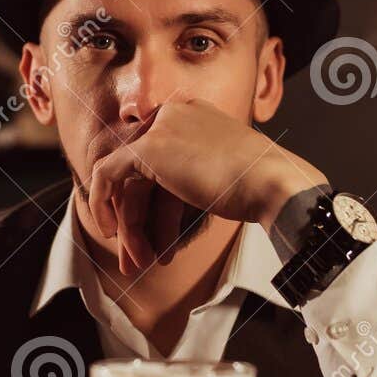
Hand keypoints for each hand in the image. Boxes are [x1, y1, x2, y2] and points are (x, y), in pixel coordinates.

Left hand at [86, 96, 326, 274]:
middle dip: (137, 218)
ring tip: (138, 263)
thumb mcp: (223, 172)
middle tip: (137, 257)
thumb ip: (191, 177)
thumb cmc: (262, 185)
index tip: (152, 234)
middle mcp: (174, 113)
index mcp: (194, 115)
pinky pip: (107, 174)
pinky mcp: (149, 147)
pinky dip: (103, 204)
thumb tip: (168, 202)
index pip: (159, 159)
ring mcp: (161, 127)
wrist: (273, 182)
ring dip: (132, 226)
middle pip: (142, 172)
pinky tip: (113, 235)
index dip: (152, 201)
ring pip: (128, 181)